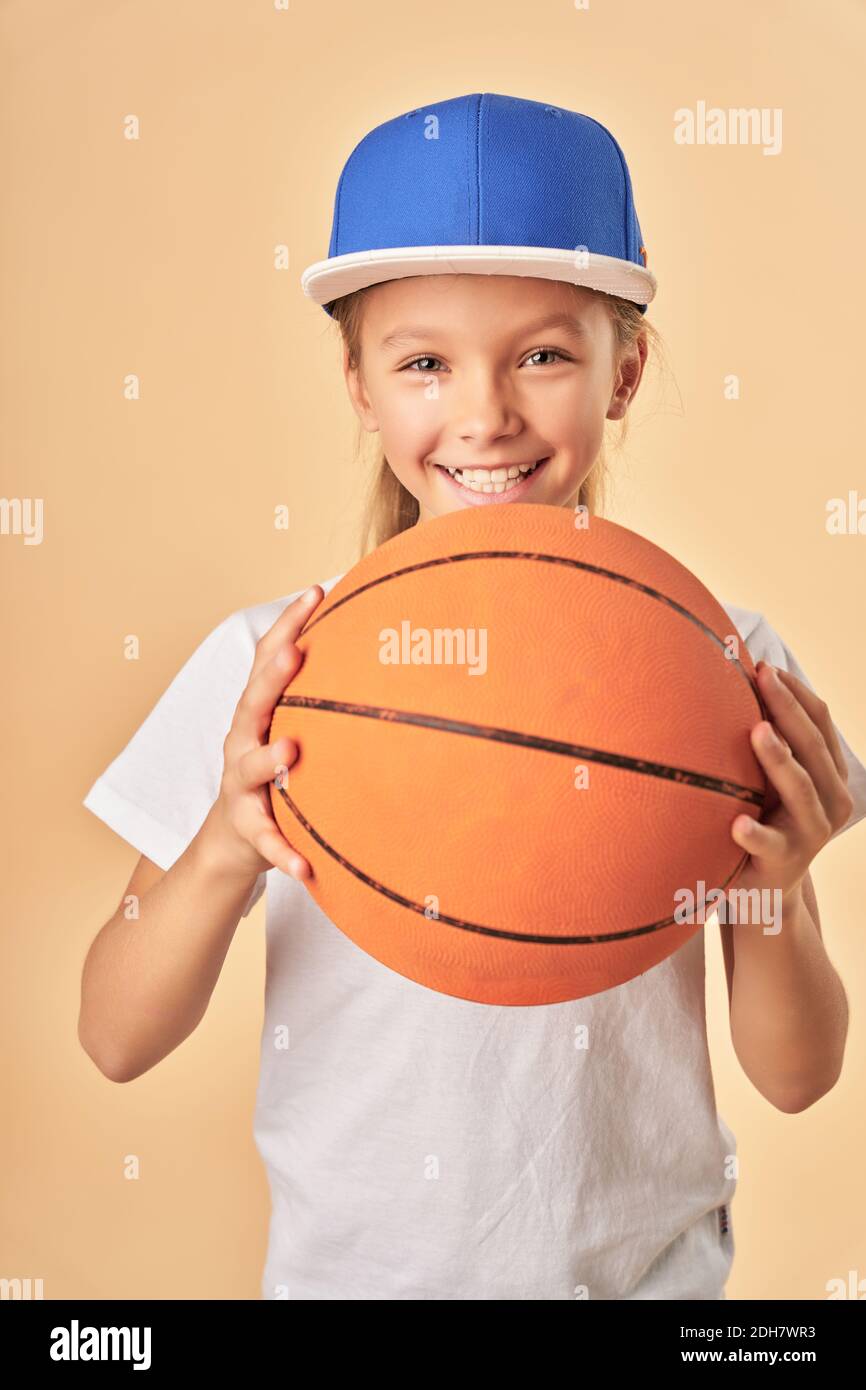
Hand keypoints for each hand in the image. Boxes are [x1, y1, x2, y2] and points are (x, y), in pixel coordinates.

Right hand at [209, 585, 324, 881]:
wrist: (234, 840)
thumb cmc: (276, 771)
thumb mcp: (295, 727)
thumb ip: (328, 698)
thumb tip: (392, 657)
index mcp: (259, 710)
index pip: (270, 657)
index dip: (290, 623)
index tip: (317, 590)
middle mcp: (242, 739)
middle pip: (251, 701)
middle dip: (270, 676)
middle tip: (294, 655)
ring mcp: (239, 784)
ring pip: (247, 767)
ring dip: (267, 758)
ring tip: (289, 752)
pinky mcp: (246, 827)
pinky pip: (266, 841)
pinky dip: (284, 853)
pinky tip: (305, 868)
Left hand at [730, 662, 853, 904]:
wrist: (766, 891)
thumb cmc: (765, 820)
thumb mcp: (772, 780)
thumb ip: (768, 743)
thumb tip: (733, 682)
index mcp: (829, 773)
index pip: (820, 722)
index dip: (795, 692)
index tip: (764, 666)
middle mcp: (831, 799)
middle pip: (812, 745)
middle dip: (786, 707)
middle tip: (760, 676)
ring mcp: (811, 831)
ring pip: (800, 788)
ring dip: (779, 758)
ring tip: (757, 730)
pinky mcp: (784, 860)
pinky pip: (769, 844)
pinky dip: (755, 833)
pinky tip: (737, 823)